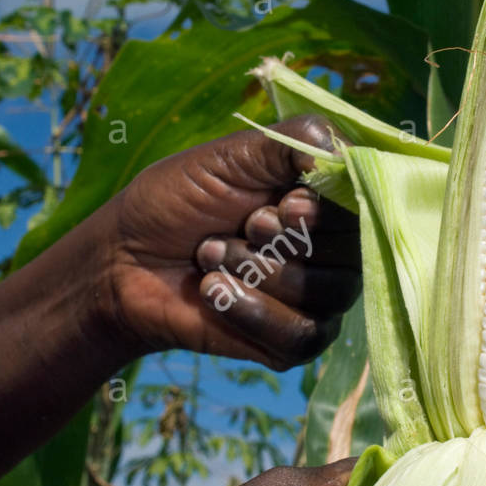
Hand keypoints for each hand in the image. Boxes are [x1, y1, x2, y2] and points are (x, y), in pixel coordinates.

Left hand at [104, 116, 360, 368]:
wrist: (122, 262)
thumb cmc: (174, 203)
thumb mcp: (229, 157)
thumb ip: (290, 142)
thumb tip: (339, 149)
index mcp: (321, 203)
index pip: (363, 208)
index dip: (330, 210)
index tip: (286, 203)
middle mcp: (330, 252)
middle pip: (352, 254)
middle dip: (290, 241)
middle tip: (244, 225)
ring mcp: (316, 301)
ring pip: (329, 295)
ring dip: (262, 273)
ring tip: (210, 255)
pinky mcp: (293, 344)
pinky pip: (302, 336)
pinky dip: (254, 313)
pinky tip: (212, 292)